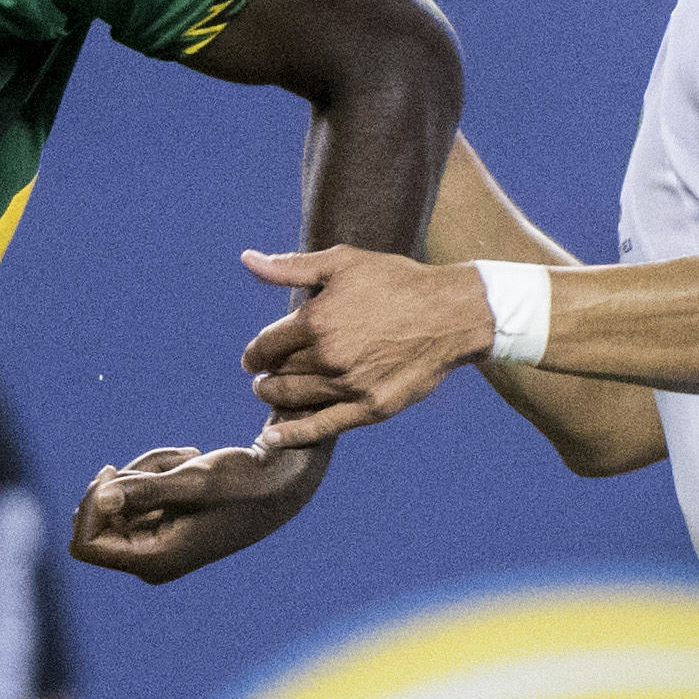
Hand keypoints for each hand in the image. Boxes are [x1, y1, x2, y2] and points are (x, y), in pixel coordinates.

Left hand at [70, 438, 327, 582]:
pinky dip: (156, 470)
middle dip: (125, 480)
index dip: (89, 506)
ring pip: (119, 498)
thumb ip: (145, 490)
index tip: (111, 472)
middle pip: (98, 517)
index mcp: (155, 561)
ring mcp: (156, 543)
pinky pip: (137, 492)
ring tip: (188, 455)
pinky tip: (191, 457)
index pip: (85, 543)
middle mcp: (151, 559)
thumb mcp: (193, 481)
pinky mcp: (163, 525)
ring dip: (146, 468)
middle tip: (165, 460)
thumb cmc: (243, 482)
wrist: (281, 480)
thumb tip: (100, 498)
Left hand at [238, 245, 489, 450]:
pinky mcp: (370, 408)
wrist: (451, 314)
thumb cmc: (397, 282)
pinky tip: (271, 438)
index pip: (267, 344)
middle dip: (267, 374)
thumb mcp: (343, 263)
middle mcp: (328, 357)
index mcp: (317, 320)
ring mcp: (349, 386)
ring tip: (270, 394)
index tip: (253, 358)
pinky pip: (321, 428)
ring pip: (294, 399)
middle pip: (280, 372)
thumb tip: (247, 260)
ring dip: (275, 398)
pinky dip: (292, 435)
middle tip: (263, 376)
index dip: (255, 353)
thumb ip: (291, 267)